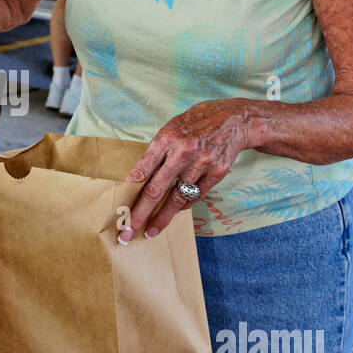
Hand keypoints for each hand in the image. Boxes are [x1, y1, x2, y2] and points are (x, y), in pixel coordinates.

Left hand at [118, 100, 253, 242]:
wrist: (233, 119)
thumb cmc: (195, 124)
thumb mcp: (170, 129)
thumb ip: (155, 153)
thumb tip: (137, 179)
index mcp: (166, 138)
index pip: (142, 169)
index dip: (129, 190)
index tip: (120, 207)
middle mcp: (183, 152)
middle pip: (156, 189)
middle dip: (140, 214)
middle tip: (127, 232)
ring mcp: (202, 163)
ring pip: (177, 198)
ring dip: (162, 218)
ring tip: (151, 231)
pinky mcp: (217, 172)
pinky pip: (196, 196)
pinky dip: (183, 205)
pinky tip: (174, 212)